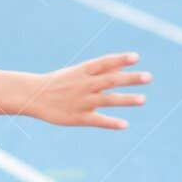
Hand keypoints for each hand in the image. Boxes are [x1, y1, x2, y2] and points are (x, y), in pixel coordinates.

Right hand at [26, 53, 149, 129]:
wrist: (32, 96)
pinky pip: (97, 120)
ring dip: (126, 100)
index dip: (120, 59)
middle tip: (149, 77)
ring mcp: (81, 101)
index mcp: (83, 71)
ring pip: (107, 100)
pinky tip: (124, 125)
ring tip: (143, 99)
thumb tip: (123, 65)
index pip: (104, 63)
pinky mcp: (78, 117)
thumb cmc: (59, 82)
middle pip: (110, 80)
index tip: (136, 57)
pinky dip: (110, 122)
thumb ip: (100, 71)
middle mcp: (84, 85)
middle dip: (130, 79)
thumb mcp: (77, 72)